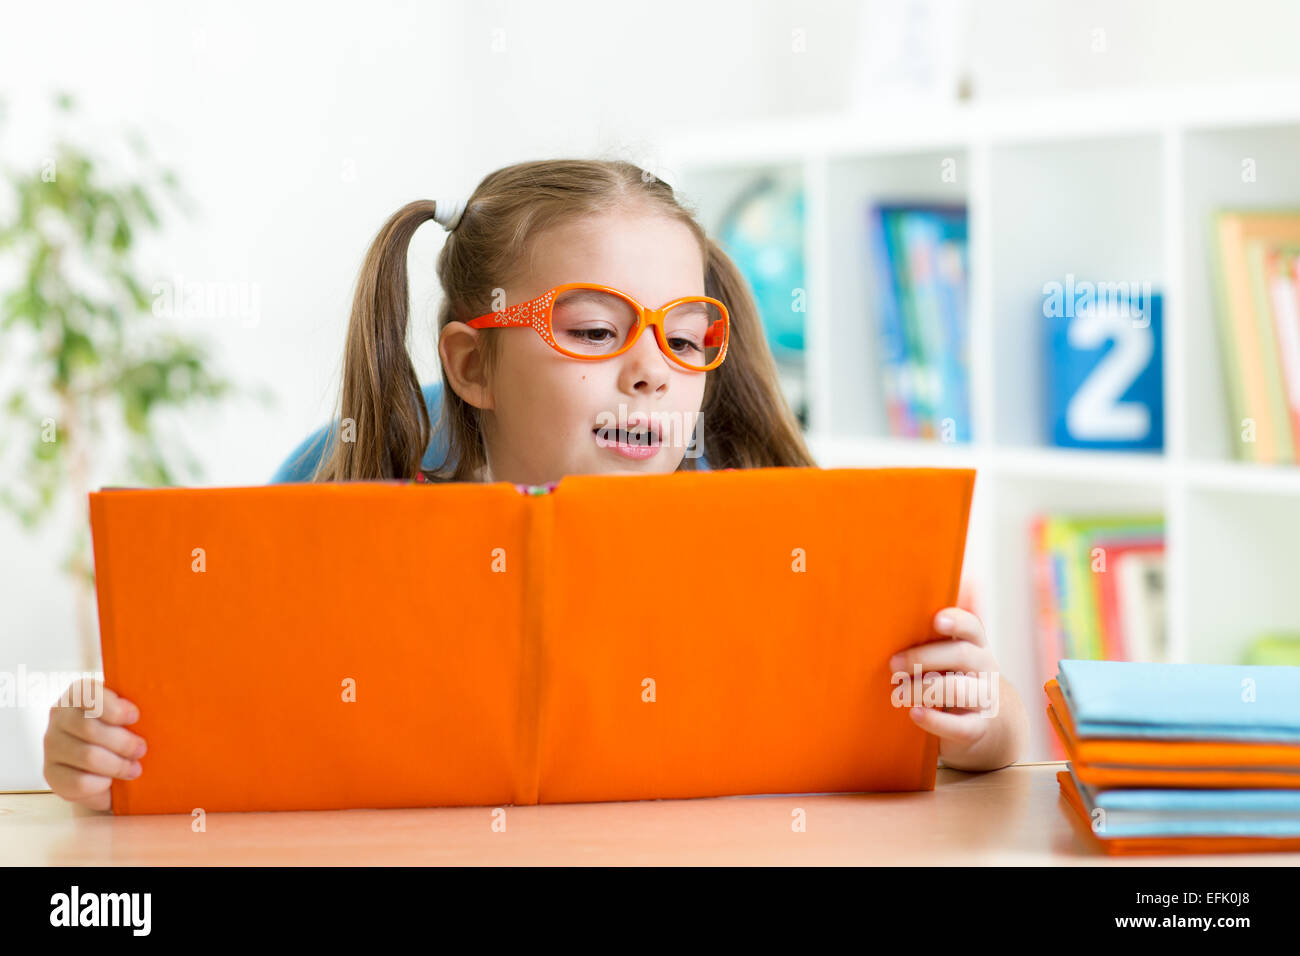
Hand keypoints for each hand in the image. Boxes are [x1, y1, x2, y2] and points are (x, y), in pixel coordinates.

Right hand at [43, 678, 146, 810]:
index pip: (87, 693)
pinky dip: (101, 783)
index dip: (113, 707)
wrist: (109, 767)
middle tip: (142, 750)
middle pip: (89, 728)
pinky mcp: (51, 774)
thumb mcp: (130, 714)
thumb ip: (136, 707)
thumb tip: (161, 705)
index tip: (135, 717)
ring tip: (135, 769)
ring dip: (117, 765)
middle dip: (123, 742)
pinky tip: (110, 781)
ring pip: (87, 756)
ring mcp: (51, 746)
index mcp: (78, 694)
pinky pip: (78, 782)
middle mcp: (59, 717)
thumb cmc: (125, 731)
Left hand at [889, 607, 1021, 770]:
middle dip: (923, 658)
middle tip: (893, 665)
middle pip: (961, 654)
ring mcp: (985, 698)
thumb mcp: (954, 655)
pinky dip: (934, 721)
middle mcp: (985, 668)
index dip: (956, 621)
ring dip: (922, 689)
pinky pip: (959, 726)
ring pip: (957, 689)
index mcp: (976, 645)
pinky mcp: (978, 728)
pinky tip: (914, 714)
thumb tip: (912, 600)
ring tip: (898, 694)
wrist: (991, 722)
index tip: (936, 621)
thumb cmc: (957, 678)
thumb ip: (938, 634)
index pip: (971, 626)